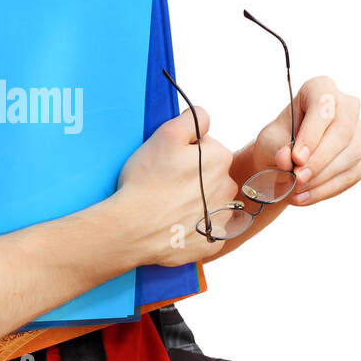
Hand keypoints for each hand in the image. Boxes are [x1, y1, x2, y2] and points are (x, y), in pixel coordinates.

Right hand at [116, 107, 238, 265]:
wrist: (131, 228)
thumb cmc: (146, 180)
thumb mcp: (166, 135)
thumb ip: (193, 119)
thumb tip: (206, 117)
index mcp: (220, 159)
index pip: (206, 147)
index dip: (185, 152)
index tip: (168, 161)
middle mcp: (229, 188)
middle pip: (210, 175)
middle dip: (193, 177)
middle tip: (165, 183)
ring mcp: (222, 218)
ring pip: (209, 202)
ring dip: (194, 202)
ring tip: (167, 205)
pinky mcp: (212, 242)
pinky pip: (205, 230)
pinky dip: (192, 227)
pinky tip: (173, 225)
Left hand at [252, 76, 360, 206]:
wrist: (285, 161)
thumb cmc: (278, 142)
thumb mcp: (268, 142)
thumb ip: (276, 148)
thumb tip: (286, 158)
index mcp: (320, 89)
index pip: (323, 105)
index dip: (312, 134)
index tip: (296, 159)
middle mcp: (346, 105)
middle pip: (343, 131)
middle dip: (319, 160)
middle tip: (296, 179)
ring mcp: (359, 131)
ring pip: (352, 154)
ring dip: (323, 178)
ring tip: (295, 191)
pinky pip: (354, 173)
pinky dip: (328, 189)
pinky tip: (305, 197)